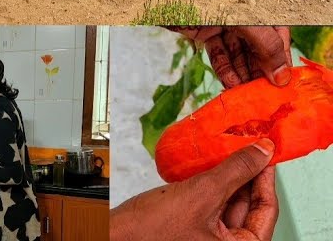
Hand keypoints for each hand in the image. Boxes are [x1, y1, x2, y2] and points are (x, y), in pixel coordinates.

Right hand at [111, 141, 276, 240]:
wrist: (112, 234)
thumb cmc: (149, 231)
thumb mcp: (201, 195)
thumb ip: (235, 171)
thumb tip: (262, 152)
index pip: (266, 210)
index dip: (265, 177)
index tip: (266, 153)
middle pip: (248, 206)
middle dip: (246, 176)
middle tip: (246, 147)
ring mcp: (209, 239)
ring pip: (229, 204)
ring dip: (228, 178)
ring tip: (226, 153)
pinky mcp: (192, 229)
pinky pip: (210, 204)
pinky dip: (210, 184)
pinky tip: (208, 166)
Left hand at [170, 27, 291, 87]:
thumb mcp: (246, 20)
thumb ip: (266, 46)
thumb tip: (283, 77)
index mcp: (260, 9)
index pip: (279, 39)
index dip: (281, 62)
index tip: (281, 86)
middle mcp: (244, 17)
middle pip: (259, 49)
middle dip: (260, 72)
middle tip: (262, 95)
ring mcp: (225, 24)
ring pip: (238, 55)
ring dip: (243, 75)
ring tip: (246, 95)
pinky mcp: (206, 31)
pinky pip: (219, 54)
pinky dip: (225, 70)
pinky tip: (230, 85)